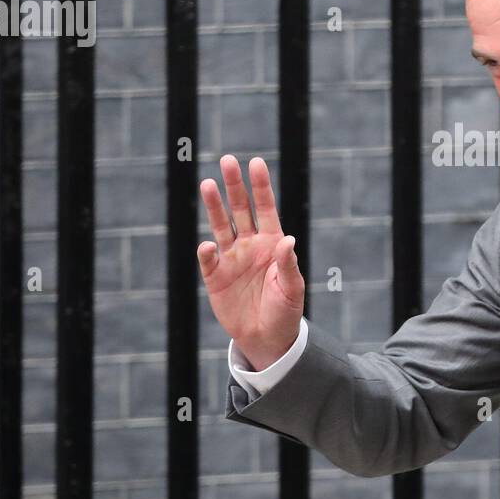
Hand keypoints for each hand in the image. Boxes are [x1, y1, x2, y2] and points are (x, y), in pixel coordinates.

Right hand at [197, 154, 304, 369]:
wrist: (267, 338)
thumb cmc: (285, 310)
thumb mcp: (292, 288)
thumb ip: (288, 264)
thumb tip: (286, 240)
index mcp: (272, 243)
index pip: (266, 208)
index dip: (261, 186)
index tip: (255, 162)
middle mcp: (250, 245)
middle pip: (240, 209)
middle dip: (234, 185)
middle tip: (227, 160)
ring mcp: (231, 259)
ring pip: (221, 226)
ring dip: (214, 206)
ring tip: (207, 184)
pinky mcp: (215, 278)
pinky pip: (208, 260)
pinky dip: (207, 252)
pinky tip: (208, 246)